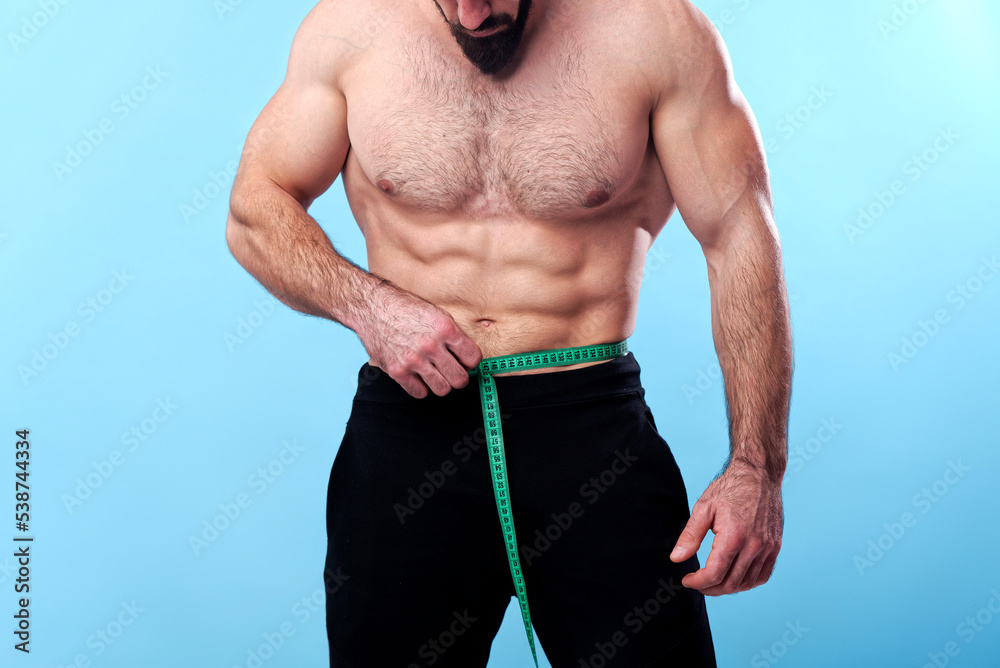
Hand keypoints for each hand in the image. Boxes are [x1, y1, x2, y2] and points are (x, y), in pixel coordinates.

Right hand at [356, 280, 482, 397]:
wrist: (372, 307)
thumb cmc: (404, 308)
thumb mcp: (435, 312)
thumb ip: (452, 334)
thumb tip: (467, 355)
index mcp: (445, 329)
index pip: (473, 358)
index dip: (471, 361)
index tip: (465, 360)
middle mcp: (431, 346)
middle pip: (460, 379)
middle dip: (459, 376)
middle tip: (452, 371)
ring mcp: (413, 360)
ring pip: (442, 389)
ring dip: (441, 383)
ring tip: (435, 374)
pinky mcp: (397, 371)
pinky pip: (419, 393)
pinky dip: (421, 387)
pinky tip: (418, 376)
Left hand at [668, 462, 782, 594]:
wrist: (759, 474)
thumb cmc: (730, 488)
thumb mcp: (704, 507)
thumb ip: (690, 536)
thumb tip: (676, 558)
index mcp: (734, 537)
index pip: (714, 574)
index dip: (698, 582)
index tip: (687, 580)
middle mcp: (754, 546)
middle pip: (731, 583)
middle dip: (710, 588)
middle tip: (697, 583)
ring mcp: (768, 547)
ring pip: (748, 583)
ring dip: (728, 588)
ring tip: (713, 583)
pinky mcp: (775, 546)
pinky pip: (763, 575)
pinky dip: (748, 583)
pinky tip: (734, 578)